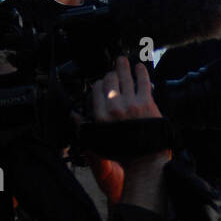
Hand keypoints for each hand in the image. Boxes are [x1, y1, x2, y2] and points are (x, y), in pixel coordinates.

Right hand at [91, 57, 166, 211]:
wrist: (145, 160)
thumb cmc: (122, 153)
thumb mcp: (96, 142)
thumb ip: (83, 126)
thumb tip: (73, 115)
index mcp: (100, 116)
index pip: (96, 89)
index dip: (98, 84)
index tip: (102, 83)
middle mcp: (114, 108)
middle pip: (110, 80)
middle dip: (111, 74)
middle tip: (113, 71)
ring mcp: (131, 104)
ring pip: (125, 77)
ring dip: (123, 66)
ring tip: (123, 60)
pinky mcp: (147, 103)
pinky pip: (143, 81)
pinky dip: (141, 72)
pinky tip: (139, 67)